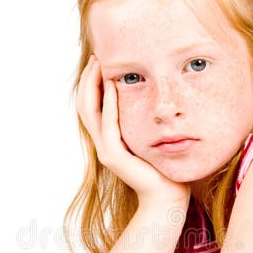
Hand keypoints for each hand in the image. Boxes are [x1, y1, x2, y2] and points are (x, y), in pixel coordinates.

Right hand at [77, 55, 190, 207]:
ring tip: (99, 65)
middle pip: (84, 105)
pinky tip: (112, 86)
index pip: (91, 105)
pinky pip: (108, 125)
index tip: (99, 60)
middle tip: (96, 56)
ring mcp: (105, 150)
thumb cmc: (164, 166)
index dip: (91, 82)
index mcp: (108, 138)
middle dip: (88, 79)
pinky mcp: (114, 156)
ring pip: (89, 112)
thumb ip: (143, 120)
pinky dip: (108, 104)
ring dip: (93, 85)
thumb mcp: (150, 137)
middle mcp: (102, 143)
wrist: (167, 195)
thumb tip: (151, 95)